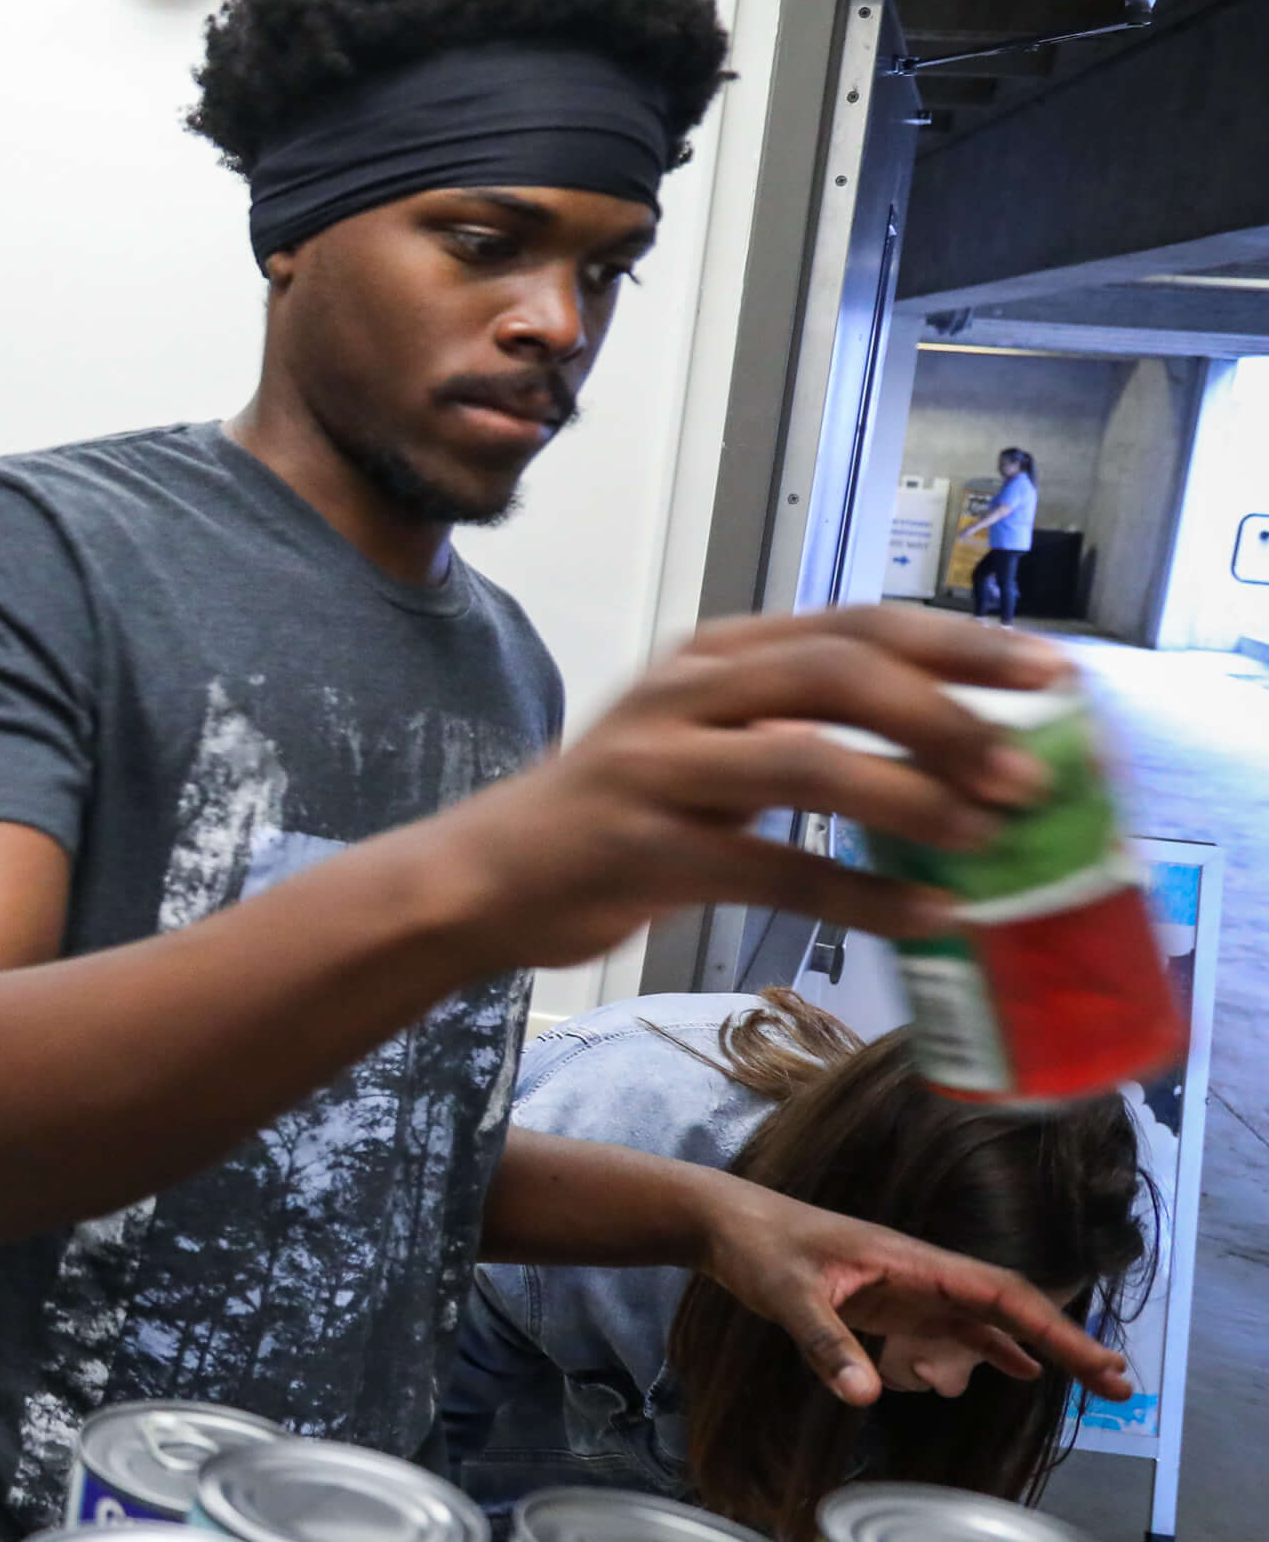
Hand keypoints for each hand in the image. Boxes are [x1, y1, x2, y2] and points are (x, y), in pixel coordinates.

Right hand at [408, 603, 1072, 970]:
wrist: (483, 878)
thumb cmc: (614, 816)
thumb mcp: (706, 744)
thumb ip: (801, 730)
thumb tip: (959, 758)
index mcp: (715, 657)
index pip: (858, 624)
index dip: (964, 644)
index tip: (1057, 674)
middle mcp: (686, 694)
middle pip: (838, 672)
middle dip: (951, 714)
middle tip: (1032, 770)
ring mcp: (658, 769)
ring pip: (806, 760)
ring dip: (914, 796)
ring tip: (989, 835)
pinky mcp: (643, 851)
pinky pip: (773, 871)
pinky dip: (861, 898)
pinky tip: (927, 917)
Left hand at [691, 1172, 1131, 1408]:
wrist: (727, 1225)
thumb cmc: (759, 1249)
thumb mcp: (787, 1296)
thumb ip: (826, 1344)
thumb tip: (868, 1396)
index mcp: (912, 1260)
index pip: (999, 1294)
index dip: (1052, 1328)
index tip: (1097, 1361)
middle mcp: (922, 1273)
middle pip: (1010, 1308)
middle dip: (1066, 1343)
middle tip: (1119, 1385)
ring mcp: (909, 1290)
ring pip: (988, 1320)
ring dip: (1037, 1348)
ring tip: (1091, 1384)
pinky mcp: (888, 1305)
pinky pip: (952, 1328)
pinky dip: (990, 1348)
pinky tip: (1018, 1373)